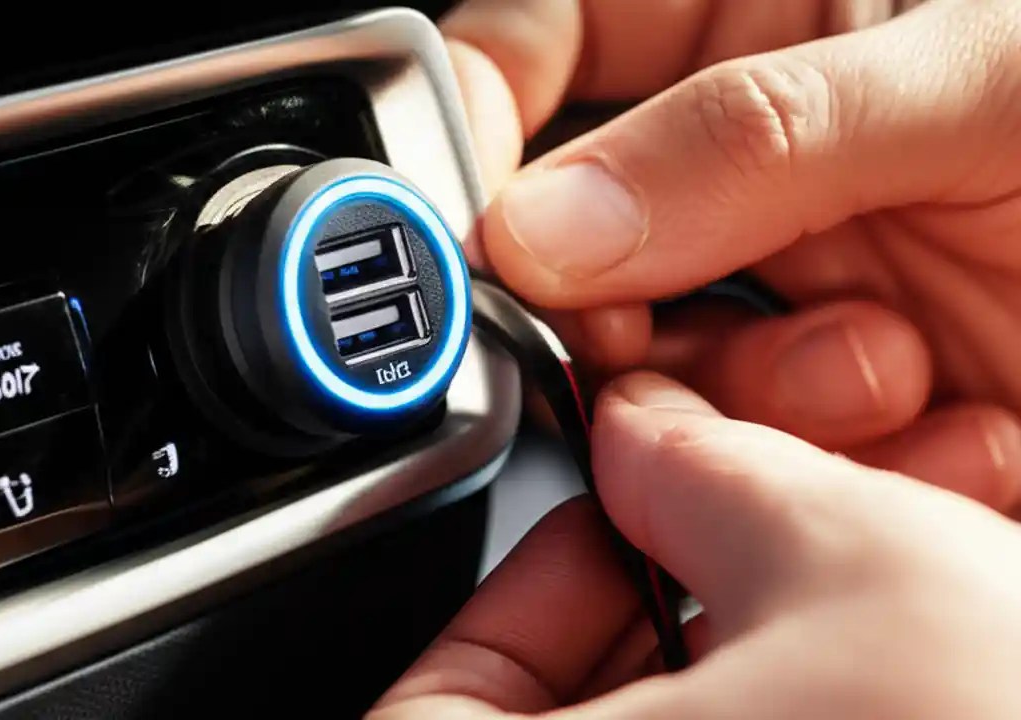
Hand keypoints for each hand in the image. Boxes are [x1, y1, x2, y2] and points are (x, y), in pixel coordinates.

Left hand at [368, 372, 1020, 717]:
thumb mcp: (840, 553)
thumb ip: (695, 471)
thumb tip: (645, 434)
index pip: (441, 703)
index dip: (520, 592)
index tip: (602, 525)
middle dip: (672, 605)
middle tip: (739, 531)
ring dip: (771, 648)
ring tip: (867, 574)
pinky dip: (828, 710)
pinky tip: (918, 652)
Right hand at [442, 0, 1020, 505]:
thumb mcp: (977, 86)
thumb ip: (751, 139)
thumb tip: (542, 228)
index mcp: (769, 25)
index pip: (550, 45)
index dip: (478, 117)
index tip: (469, 223)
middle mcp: (764, 164)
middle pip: (576, 242)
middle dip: (610, 309)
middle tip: (643, 332)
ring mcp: (798, 285)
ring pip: (654, 367)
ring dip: (751, 397)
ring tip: (881, 367)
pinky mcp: (841, 405)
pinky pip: (747, 456)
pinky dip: (830, 465)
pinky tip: (944, 428)